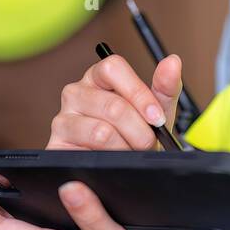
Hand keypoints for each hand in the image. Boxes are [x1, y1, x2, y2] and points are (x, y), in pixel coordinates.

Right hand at [47, 52, 181, 150]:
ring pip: (101, 131)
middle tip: (149, 143)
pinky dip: (110, 157)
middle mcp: (76, 92)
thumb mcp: (156, 113)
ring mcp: (63, 118)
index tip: (157, 118)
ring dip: (125, 147)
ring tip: (132, 152)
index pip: (113, 67)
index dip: (138, 93)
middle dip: (139, 130)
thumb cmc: (136, 134)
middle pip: (112, 105)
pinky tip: (114, 159)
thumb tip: (173, 61)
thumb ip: (165, 88)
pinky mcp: (57, 145)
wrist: (124, 168)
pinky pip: (87, 150)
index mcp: (99, 77)